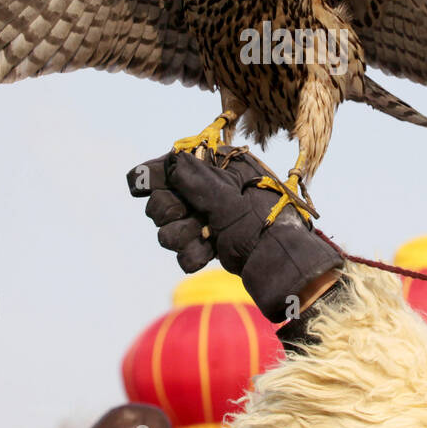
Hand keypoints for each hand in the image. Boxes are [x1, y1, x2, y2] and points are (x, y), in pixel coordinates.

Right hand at [127, 148, 342, 322]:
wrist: (284, 267)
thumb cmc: (265, 225)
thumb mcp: (230, 200)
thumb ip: (196, 182)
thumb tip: (170, 160)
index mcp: (219, 169)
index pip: (174, 165)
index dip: (155, 177)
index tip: (142, 187)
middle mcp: (210, 191)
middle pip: (162, 200)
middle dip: (170, 213)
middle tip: (186, 216)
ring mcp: (208, 219)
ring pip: (168, 229)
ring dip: (181, 236)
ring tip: (203, 238)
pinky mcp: (208, 244)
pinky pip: (181, 250)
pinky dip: (192, 254)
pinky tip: (209, 254)